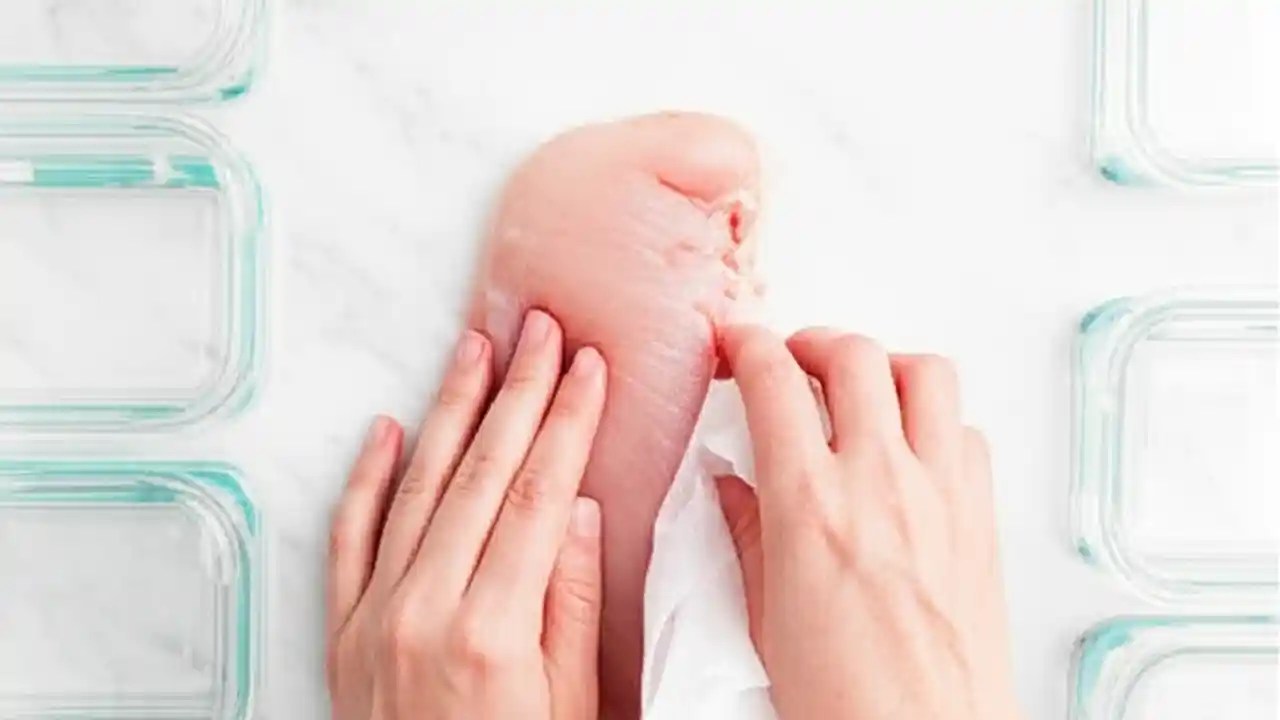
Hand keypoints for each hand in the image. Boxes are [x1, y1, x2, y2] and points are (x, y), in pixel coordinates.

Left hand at [327, 310, 606, 719]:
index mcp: (494, 628)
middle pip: (482, 473)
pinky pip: (349, 537)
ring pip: (416, 487)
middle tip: (538, 329)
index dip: (568, 421)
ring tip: (475, 350)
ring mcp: (375, 615)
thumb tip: (580, 511)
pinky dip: (367, 479)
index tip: (588, 368)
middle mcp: (425, 609)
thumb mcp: (571, 705)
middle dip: (517, 391)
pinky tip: (389, 429)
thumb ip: (573, 604)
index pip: (542, 494)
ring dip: (452, 411)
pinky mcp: (342, 630)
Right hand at [715, 326, 1020, 719]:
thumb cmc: (844, 701)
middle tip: (793, 359)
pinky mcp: (982, 517)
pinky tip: (911, 446)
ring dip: (885, 364)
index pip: (773, 381)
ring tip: (860, 387)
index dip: (747, 346)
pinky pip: (967, 431)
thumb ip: (748, 534)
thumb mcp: (764, 617)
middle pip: (853, 355)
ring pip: (926, 373)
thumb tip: (733, 487)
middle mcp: (879, 481)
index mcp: (808, 504)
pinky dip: (935, 419)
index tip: (736, 344)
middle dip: (813, 341)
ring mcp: (941, 493)